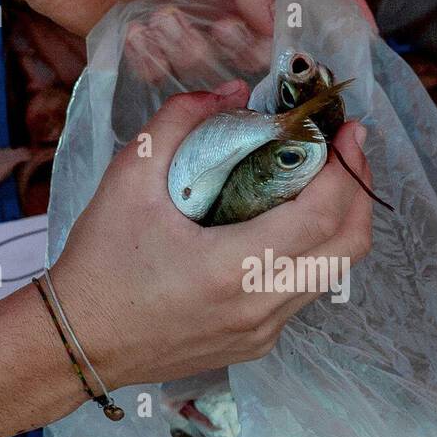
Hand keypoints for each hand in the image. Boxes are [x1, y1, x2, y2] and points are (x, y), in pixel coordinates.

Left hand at [0, 0, 373, 37]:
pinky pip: (166, 70)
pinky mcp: (138, 35)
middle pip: (260, 31)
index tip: (364, 42)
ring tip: (168, 34)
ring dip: (195, 55)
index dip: (337, 5)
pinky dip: (157, 65)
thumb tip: (278, 27)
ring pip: (213, 57)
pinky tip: (138, 45)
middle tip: (248, 62)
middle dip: (255, 51)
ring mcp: (175, 11)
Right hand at [47, 85, 373, 390]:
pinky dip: (309, 254)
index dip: (346, 168)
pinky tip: (285, 225)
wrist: (78, 343)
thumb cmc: (100, 262)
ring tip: (322, 181)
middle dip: (359, 192)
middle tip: (347, 152)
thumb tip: (232, 93)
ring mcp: (262, 331)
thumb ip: (180, 121)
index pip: (322, 215)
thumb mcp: (128, 177)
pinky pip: (302, 293)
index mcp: (233, 268)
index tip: (348, 130)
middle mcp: (259, 306)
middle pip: (348, 248)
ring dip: (338, 224)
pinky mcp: (256, 343)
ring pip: (332, 274)